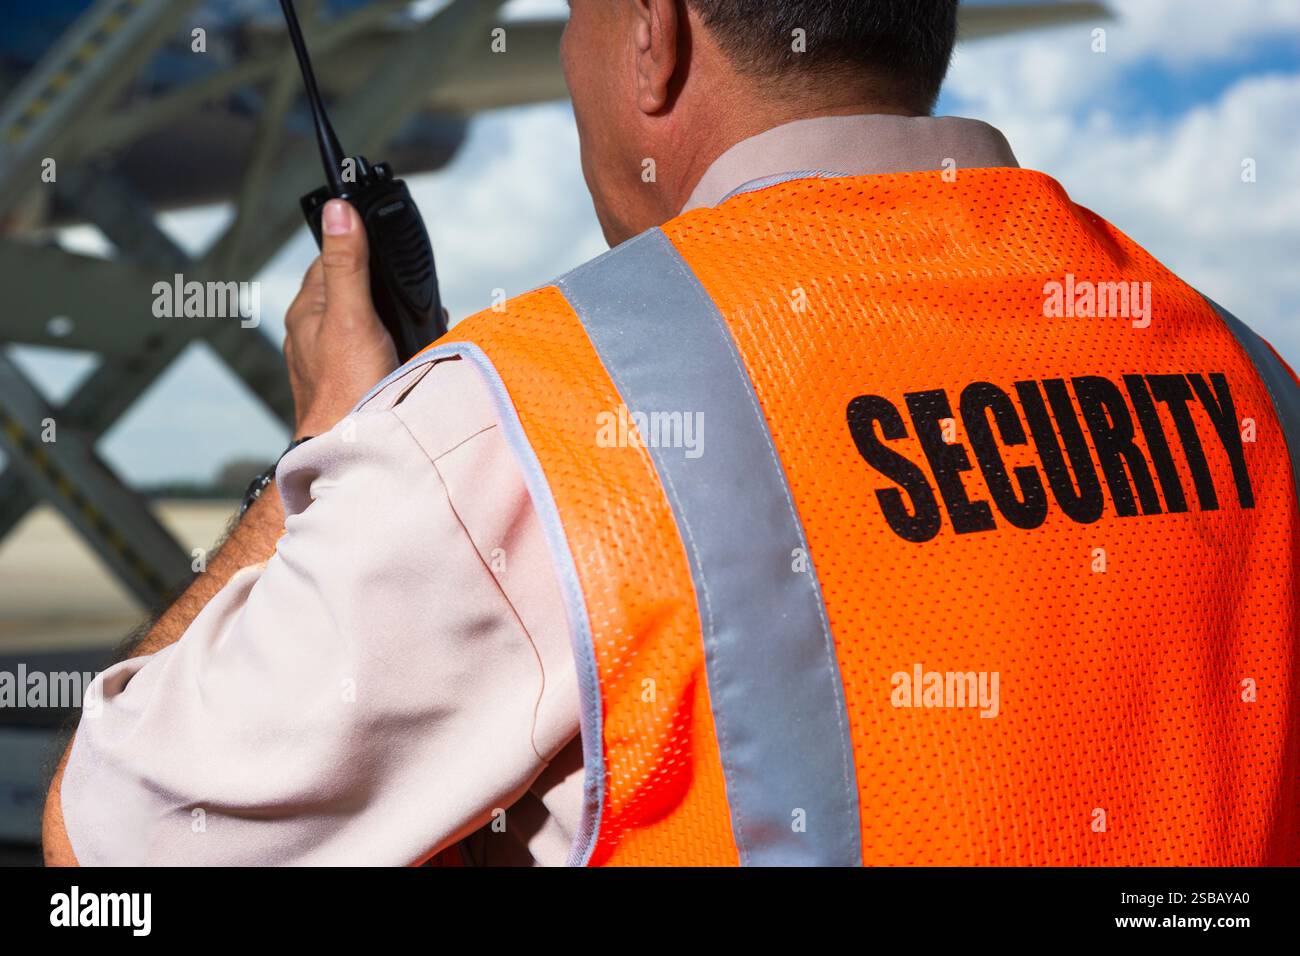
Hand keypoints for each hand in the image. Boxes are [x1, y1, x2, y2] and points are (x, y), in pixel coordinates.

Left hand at [284, 199, 399, 439]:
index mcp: (306, 310)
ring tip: (414, 325)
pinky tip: (408, 353)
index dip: (361, 246)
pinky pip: (370, 349)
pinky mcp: (347, 381)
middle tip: (410, 291)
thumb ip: (348, 264)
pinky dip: (391, 344)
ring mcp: (328, 359)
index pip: (330, 257)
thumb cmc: (348, 389)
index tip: (388, 244)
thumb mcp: (352, 317)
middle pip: (351, 288)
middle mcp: (312, 333)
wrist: (350, 451)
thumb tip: (339, 209)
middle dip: (383, 286)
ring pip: (363, 320)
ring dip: (391, 317)